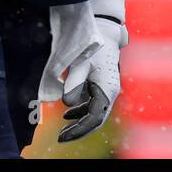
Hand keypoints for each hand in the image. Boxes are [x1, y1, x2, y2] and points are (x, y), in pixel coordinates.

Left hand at [58, 18, 122, 141]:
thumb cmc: (93, 48)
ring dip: (80, 122)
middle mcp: (109, 93)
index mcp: (106, 90)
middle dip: (79, 130)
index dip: (79, 130)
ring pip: (94, 114)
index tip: (63, 136)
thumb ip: (73, 84)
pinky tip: (68, 114)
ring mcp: (107, 90)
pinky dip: (81, 111)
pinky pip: (93, 105)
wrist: (105, 34)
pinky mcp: (102, 86)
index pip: (93, 118)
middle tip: (61, 138)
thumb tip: (67, 103)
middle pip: (96, 120)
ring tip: (63, 130)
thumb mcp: (80, 64)